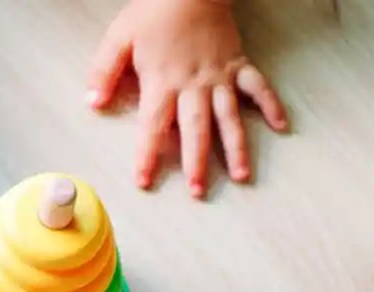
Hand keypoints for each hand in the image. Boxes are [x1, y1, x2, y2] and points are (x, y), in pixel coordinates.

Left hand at [88, 0, 287, 196]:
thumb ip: (104, 72)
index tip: (145, 181)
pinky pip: (258, 87)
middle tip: (198, 192)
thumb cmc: (154, 10)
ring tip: (240, 176)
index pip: (153, 126)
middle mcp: (194, 85)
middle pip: (195, 130)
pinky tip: (281, 127)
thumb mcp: (119, 38)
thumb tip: (93, 103)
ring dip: (235, 148)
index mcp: (162, 81)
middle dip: (196, 163)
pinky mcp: (238, 64)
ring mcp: (219, 76)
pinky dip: (271, 105)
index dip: (148, 155)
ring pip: (229, 117)